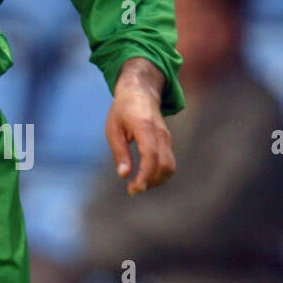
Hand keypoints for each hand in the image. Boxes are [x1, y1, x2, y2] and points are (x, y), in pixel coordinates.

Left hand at [106, 59, 175, 195]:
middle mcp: (160, 133)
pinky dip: (159, 175)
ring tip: (138, 185)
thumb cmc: (123, 110)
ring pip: (170, 166)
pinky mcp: (168, 142)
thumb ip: (119, 152)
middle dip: (150, 182)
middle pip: (164, 164)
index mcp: (144, 126)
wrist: (141, 92)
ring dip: (156, 181)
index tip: (135, 188)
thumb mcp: (113, 129)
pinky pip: (169, 163)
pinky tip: (146, 178)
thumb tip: (124, 175)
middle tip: (132, 189)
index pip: (151, 155)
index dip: (145, 174)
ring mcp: (167, 137)